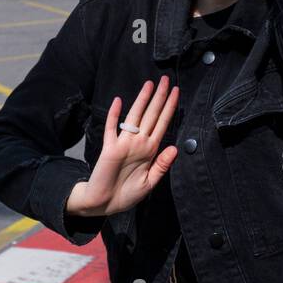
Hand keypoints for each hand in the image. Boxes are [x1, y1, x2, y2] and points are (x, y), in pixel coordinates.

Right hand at [67, 77, 179, 218]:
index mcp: (150, 150)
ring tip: (149, 85)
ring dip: (141, 101)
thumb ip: (162, 165)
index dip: (170, 108)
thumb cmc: (127, 194)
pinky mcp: (109, 149)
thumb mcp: (150, 183)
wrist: (105, 203)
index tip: (177, 92)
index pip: (162, 123)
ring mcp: (124, 144)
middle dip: (160, 97)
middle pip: (151, 115)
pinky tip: (117, 102)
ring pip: (134, 117)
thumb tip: (175, 148)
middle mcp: (138, 143)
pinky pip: (111, 129)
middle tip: (167, 79)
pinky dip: (114, 116)